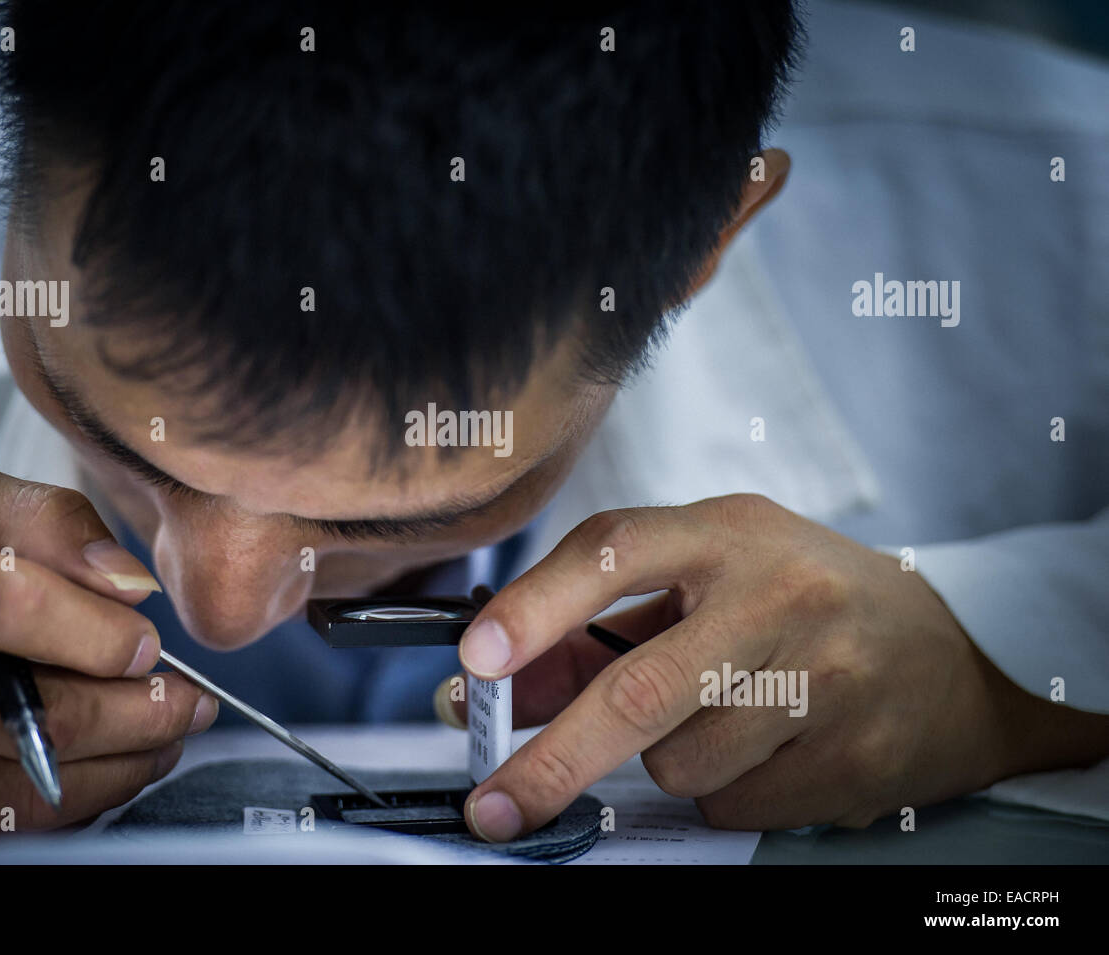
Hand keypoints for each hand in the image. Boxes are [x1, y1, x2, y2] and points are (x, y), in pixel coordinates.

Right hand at [0, 466, 216, 835]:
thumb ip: (52, 521)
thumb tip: (132, 587)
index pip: (14, 608)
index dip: (100, 632)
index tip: (146, 640)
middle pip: (39, 717)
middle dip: (143, 714)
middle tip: (190, 700)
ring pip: (33, 789)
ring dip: (125, 767)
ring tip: (167, 736)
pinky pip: (5, 827)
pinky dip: (78, 800)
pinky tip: (111, 766)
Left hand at [440, 494, 1108, 839]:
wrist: (952, 652)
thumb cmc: (801, 601)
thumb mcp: (705, 582)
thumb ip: (602, 627)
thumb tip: (504, 690)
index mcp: (729, 532)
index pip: (615, 550)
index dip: (536, 605)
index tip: (478, 660)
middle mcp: (779, 596)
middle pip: (640, 691)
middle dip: (552, 760)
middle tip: (494, 804)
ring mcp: (825, 678)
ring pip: (682, 763)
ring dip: (668, 764)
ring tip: (721, 718)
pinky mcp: (853, 755)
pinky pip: (734, 805)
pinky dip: (723, 793)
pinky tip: (767, 749)